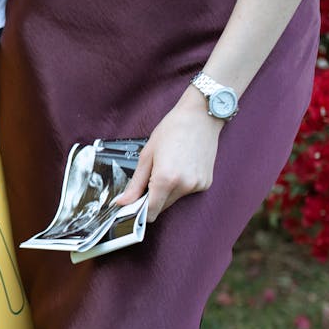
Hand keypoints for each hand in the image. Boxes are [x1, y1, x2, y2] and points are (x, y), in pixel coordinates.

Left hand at [113, 89, 224, 221]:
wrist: (200, 116)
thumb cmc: (172, 130)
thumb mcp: (147, 155)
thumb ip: (135, 184)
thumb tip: (122, 202)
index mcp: (165, 179)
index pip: (150, 212)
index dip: (139, 211)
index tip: (132, 205)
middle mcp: (184, 186)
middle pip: (161, 207)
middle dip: (152, 199)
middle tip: (148, 179)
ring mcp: (197, 185)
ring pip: (174, 200)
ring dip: (166, 192)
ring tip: (167, 167)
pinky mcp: (206, 183)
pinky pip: (186, 192)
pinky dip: (180, 185)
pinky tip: (180, 167)